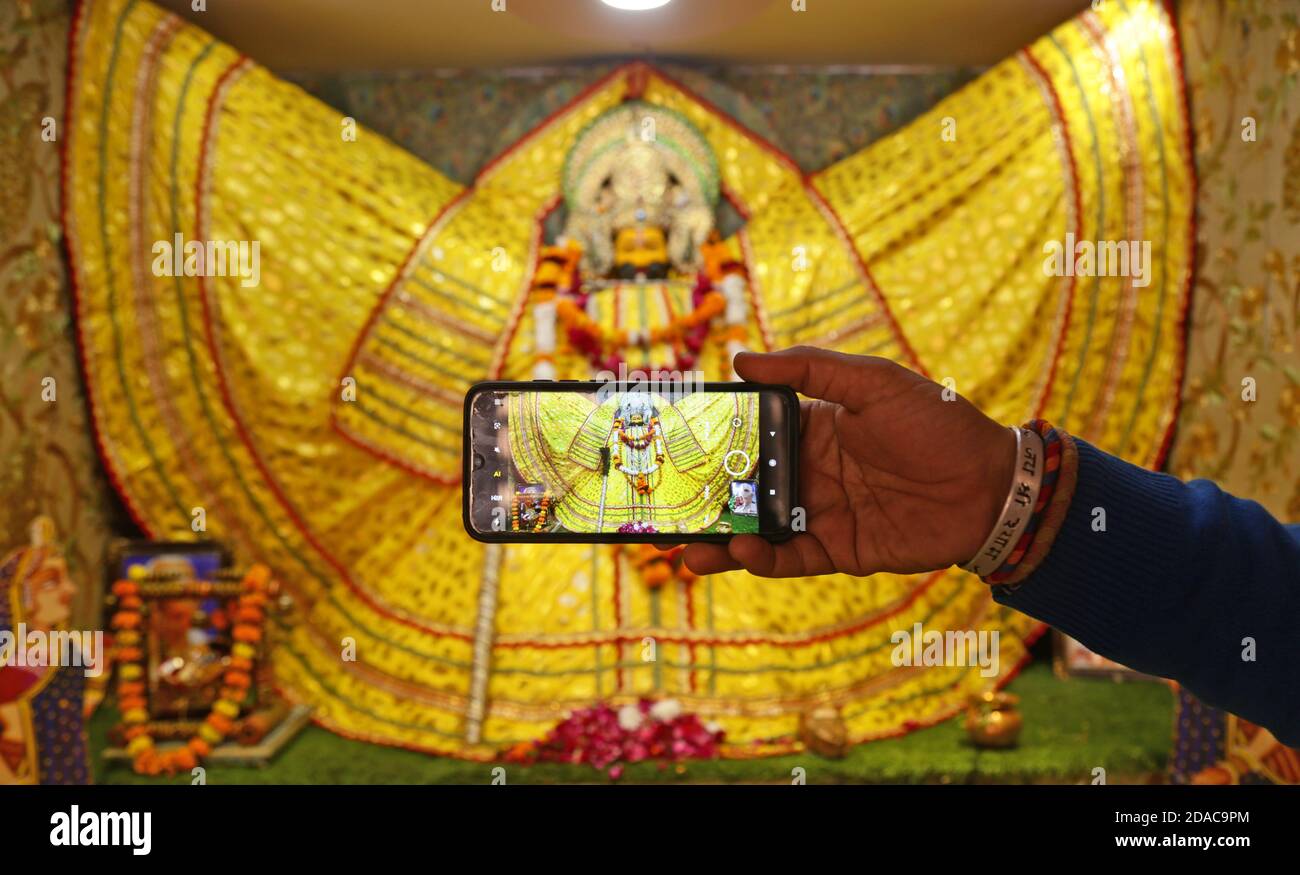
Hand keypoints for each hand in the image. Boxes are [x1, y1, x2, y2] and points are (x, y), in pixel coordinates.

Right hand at [683, 346, 1015, 578]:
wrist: (992, 485)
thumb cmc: (936, 424)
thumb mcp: (873, 382)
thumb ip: (809, 370)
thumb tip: (742, 358)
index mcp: (812, 427)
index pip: (749, 432)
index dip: (710, 439)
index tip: (669, 442)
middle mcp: (809, 471)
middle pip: (744, 486)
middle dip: (701, 498)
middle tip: (659, 505)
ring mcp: (821, 512)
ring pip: (756, 528)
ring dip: (719, 539)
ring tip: (683, 547)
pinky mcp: (839, 550)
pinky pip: (790, 557)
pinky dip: (762, 559)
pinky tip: (740, 552)